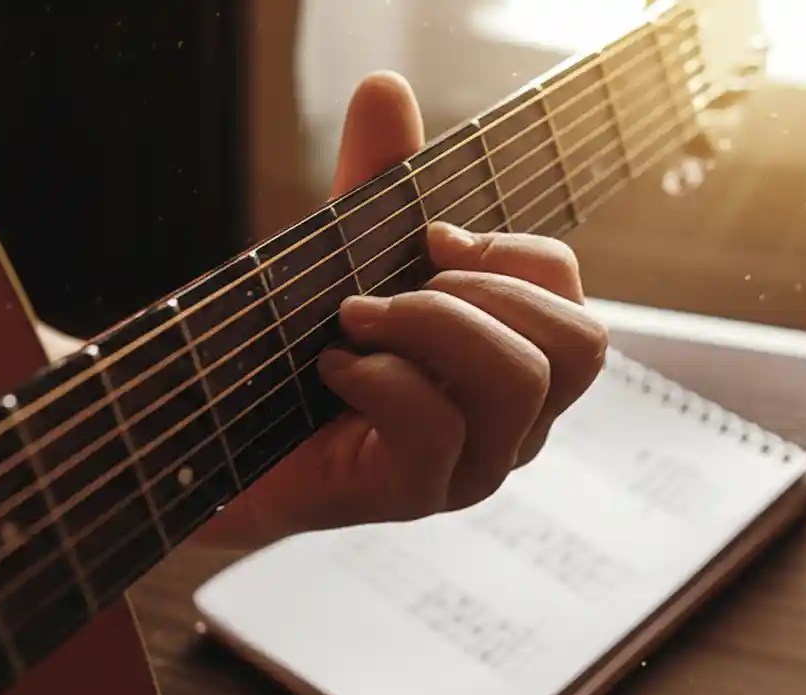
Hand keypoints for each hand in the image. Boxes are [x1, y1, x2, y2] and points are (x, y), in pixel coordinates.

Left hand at [195, 71, 607, 549]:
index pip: (578, 307)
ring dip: (429, 324)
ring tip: (355, 318)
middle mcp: (514, 422)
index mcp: (516, 363)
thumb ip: (376, 182)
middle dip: (482, 291)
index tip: (432, 237)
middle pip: (579, 345)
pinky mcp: (417, 497)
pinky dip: (375, 376)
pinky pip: (434, 426)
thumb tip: (387, 86)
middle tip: (400, 285)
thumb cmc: (304, 353)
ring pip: (518, 382)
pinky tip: (329, 368)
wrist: (226, 440)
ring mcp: (473, 468)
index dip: (515, 256)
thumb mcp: (348, 256)